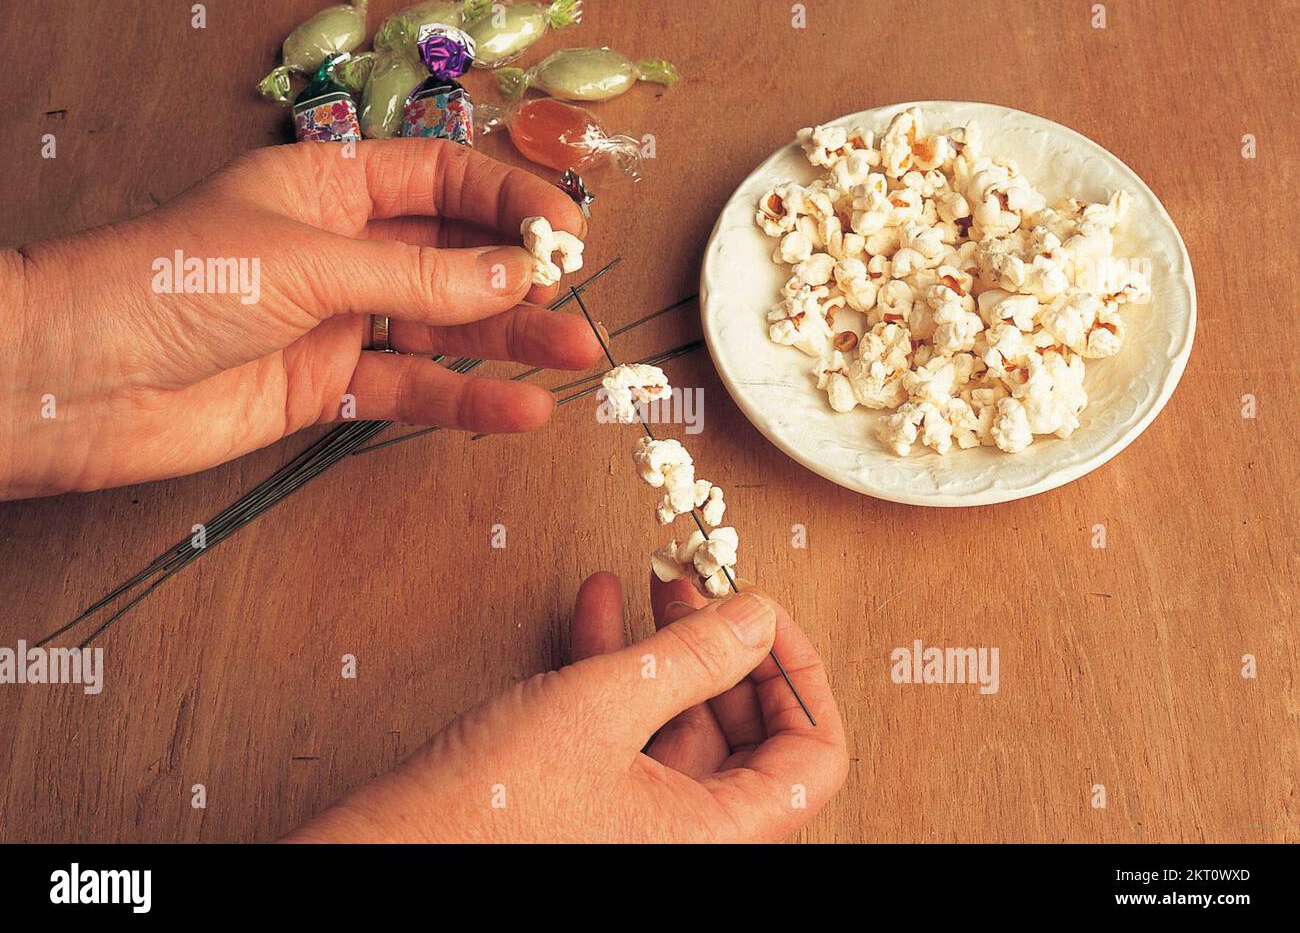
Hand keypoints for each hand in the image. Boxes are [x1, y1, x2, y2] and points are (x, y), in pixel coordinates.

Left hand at [0, 139, 600, 497]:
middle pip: (453, 254)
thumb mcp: (309, 262)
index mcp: (328, 185)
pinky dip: (466, 400)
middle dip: (519, 272)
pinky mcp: (328, 387)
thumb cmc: (167, 283)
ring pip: (444, 325)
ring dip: (510, 339)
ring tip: (576, 354)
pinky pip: (413, 389)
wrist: (75, 383)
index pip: (441, 178)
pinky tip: (519, 409)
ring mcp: (337, 320)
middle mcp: (340, 249)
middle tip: (576, 296)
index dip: (507, 196)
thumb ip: (419, 274)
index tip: (566, 225)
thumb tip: (516, 273)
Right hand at [287, 573, 848, 842]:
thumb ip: (691, 658)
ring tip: (653, 581)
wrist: (391, 857)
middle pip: (749, 733)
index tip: (767, 617)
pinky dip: (620, 669)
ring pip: (684, 723)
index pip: (812, 759)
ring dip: (669, 646)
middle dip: (727, 647)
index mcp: (717, 835)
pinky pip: (630, 731)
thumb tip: (756, 618)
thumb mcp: (601, 709)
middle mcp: (689, 836)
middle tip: (703, 586)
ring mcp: (642, 822)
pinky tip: (599, 611)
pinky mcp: (594, 802)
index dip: (800, 677)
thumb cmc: (487, 816)